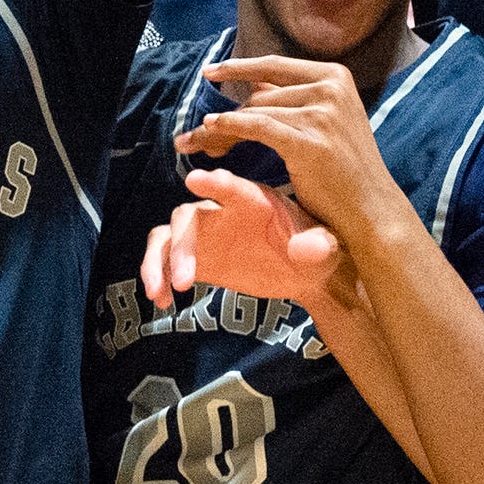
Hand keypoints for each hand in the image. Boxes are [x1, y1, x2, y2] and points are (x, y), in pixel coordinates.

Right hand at [144, 168, 343, 307]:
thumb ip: (318, 244)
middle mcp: (222, 212)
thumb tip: (306, 250)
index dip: (214, 183)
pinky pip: (165, 262)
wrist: (308, 273)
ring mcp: (206, 236)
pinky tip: (162, 302)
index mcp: (253, 200)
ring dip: (157, 261)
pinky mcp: (199, 260)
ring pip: (167, 237)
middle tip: (185, 281)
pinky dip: (157, 278)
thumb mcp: (326, 246)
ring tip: (159, 293)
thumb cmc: (318, 249)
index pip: (230, 187)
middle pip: (187, 216)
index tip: (194, 181)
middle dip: (181, 245)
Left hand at [175, 55, 406, 248]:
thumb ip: (296, 98)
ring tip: (195, 145)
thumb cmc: (344, 169)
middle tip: (197, 137)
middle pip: (259, 95)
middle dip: (227, 116)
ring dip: (220, 131)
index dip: (238, 68)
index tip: (209, 73)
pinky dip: (230, 126)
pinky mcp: (309, 141)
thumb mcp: (327, 120)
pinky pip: (258, 127)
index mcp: (334, 76)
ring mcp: (321, 113)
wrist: (372, 209)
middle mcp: (329, 88)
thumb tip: (255, 81)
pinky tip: (209, 129)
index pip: (274, 66)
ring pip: (253, 113)